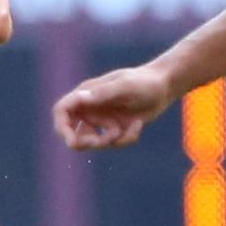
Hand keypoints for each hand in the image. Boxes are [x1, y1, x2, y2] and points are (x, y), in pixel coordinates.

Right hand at [53, 64, 174, 150]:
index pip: (62, 111)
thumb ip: (103, 92)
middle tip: (98, 142)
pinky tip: (138, 124)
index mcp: (87, 94)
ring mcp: (101, 119)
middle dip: (82, 142)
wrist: (164, 86)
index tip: (72, 140)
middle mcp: (90, 108)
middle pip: (69, 132)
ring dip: (109, 141)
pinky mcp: (114, 128)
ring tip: (126, 128)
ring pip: (92, 142)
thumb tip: (80, 98)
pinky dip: (126, 138)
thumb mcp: (125, 86)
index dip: (61, 127)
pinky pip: (113, 143)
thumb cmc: (144, 82)